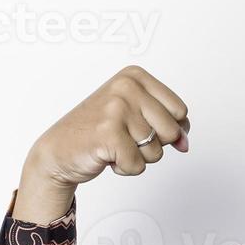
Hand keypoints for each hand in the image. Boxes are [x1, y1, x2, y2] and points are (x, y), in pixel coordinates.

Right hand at [12, 65, 190, 222]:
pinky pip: (139, 165)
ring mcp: (116, 108)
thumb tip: (185, 144)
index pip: (180, 111)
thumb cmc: (100, 132)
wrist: (59, 150)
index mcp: (135, 76)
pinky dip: (125, 168)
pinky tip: (107, 156)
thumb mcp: (136, 117)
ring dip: (137, 157)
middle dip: (153, 145)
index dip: (168, 129)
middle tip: (125, 138)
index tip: (143, 128)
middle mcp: (126, 87)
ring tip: (114, 146)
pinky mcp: (108, 133)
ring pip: (156, 152)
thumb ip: (168, 124)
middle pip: (172, 131)